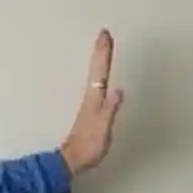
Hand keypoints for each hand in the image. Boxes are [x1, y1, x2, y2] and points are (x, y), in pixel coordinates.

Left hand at [59, 29, 124, 176]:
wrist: (74, 159)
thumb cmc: (89, 146)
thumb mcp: (103, 128)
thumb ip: (111, 109)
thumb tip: (118, 90)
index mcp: (95, 99)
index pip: (101, 71)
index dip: (103, 53)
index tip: (105, 35)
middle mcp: (92, 97)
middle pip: (97, 69)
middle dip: (101, 51)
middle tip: (103, 34)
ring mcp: (91, 103)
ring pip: (96, 75)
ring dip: (99, 59)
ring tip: (102, 46)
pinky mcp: (91, 110)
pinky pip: (97, 85)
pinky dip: (100, 75)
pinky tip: (101, 76)